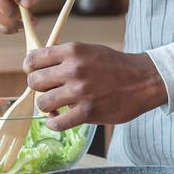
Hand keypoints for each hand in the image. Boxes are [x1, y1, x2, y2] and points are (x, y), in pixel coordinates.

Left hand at [23, 42, 166, 130]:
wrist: (143, 80)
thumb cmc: (114, 65)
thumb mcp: (88, 50)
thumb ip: (63, 56)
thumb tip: (34, 60)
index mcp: (72, 51)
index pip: (33, 59)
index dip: (30, 68)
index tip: (34, 73)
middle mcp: (73, 70)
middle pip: (34, 82)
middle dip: (38, 88)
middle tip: (49, 90)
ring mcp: (79, 92)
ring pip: (42, 103)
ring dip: (46, 106)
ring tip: (56, 105)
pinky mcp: (87, 112)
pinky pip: (56, 123)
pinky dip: (54, 123)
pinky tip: (60, 119)